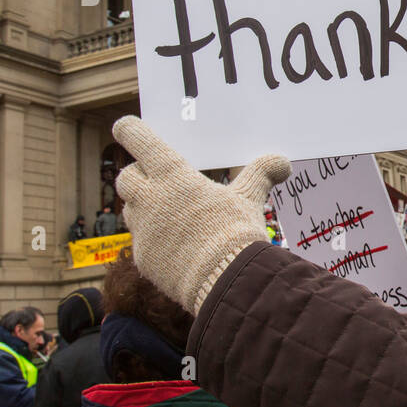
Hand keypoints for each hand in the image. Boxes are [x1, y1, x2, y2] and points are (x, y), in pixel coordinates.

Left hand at [112, 117, 290, 314]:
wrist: (222, 280)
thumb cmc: (234, 232)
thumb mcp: (250, 199)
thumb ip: (261, 174)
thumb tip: (282, 161)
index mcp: (172, 177)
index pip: (140, 142)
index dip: (130, 131)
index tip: (124, 126)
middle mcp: (150, 199)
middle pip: (126, 177)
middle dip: (135, 174)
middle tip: (150, 176)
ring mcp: (143, 230)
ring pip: (130, 209)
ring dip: (142, 207)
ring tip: (165, 212)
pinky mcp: (143, 257)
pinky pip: (141, 242)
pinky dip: (153, 240)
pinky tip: (174, 246)